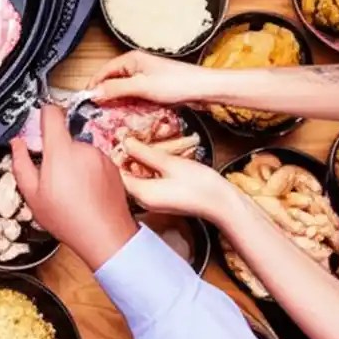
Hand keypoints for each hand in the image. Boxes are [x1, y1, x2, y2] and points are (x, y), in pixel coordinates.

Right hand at [10, 106, 136, 269]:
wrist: (106, 235)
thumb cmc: (67, 218)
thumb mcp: (32, 194)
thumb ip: (21, 163)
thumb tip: (17, 144)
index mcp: (60, 150)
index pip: (52, 114)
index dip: (43, 115)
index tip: (39, 124)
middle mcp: (83, 148)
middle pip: (64, 139)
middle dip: (57, 153)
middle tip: (52, 179)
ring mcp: (100, 156)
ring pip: (79, 152)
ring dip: (74, 164)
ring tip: (71, 191)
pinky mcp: (113, 167)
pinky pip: (94, 162)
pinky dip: (89, 172)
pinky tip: (86, 194)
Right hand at [88, 51, 214, 104]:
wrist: (204, 89)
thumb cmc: (176, 84)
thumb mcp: (141, 87)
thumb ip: (115, 89)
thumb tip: (93, 93)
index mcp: (131, 59)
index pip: (103, 71)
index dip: (93, 86)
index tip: (85, 102)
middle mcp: (136, 66)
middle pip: (112, 81)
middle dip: (104, 95)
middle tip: (96, 111)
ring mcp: (146, 76)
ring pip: (123, 89)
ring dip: (117, 101)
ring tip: (110, 115)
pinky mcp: (154, 87)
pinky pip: (135, 96)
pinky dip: (129, 104)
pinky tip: (127, 114)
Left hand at [116, 137, 239, 221]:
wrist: (223, 204)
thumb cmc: (200, 185)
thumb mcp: (169, 163)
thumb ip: (144, 152)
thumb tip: (124, 141)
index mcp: (141, 193)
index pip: (116, 172)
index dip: (116, 153)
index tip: (118, 136)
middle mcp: (142, 200)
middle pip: (126, 173)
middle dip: (128, 154)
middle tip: (131, 135)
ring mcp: (152, 200)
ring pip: (137, 175)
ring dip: (140, 159)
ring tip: (144, 141)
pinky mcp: (161, 198)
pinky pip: (148, 179)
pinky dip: (150, 167)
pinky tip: (157, 154)